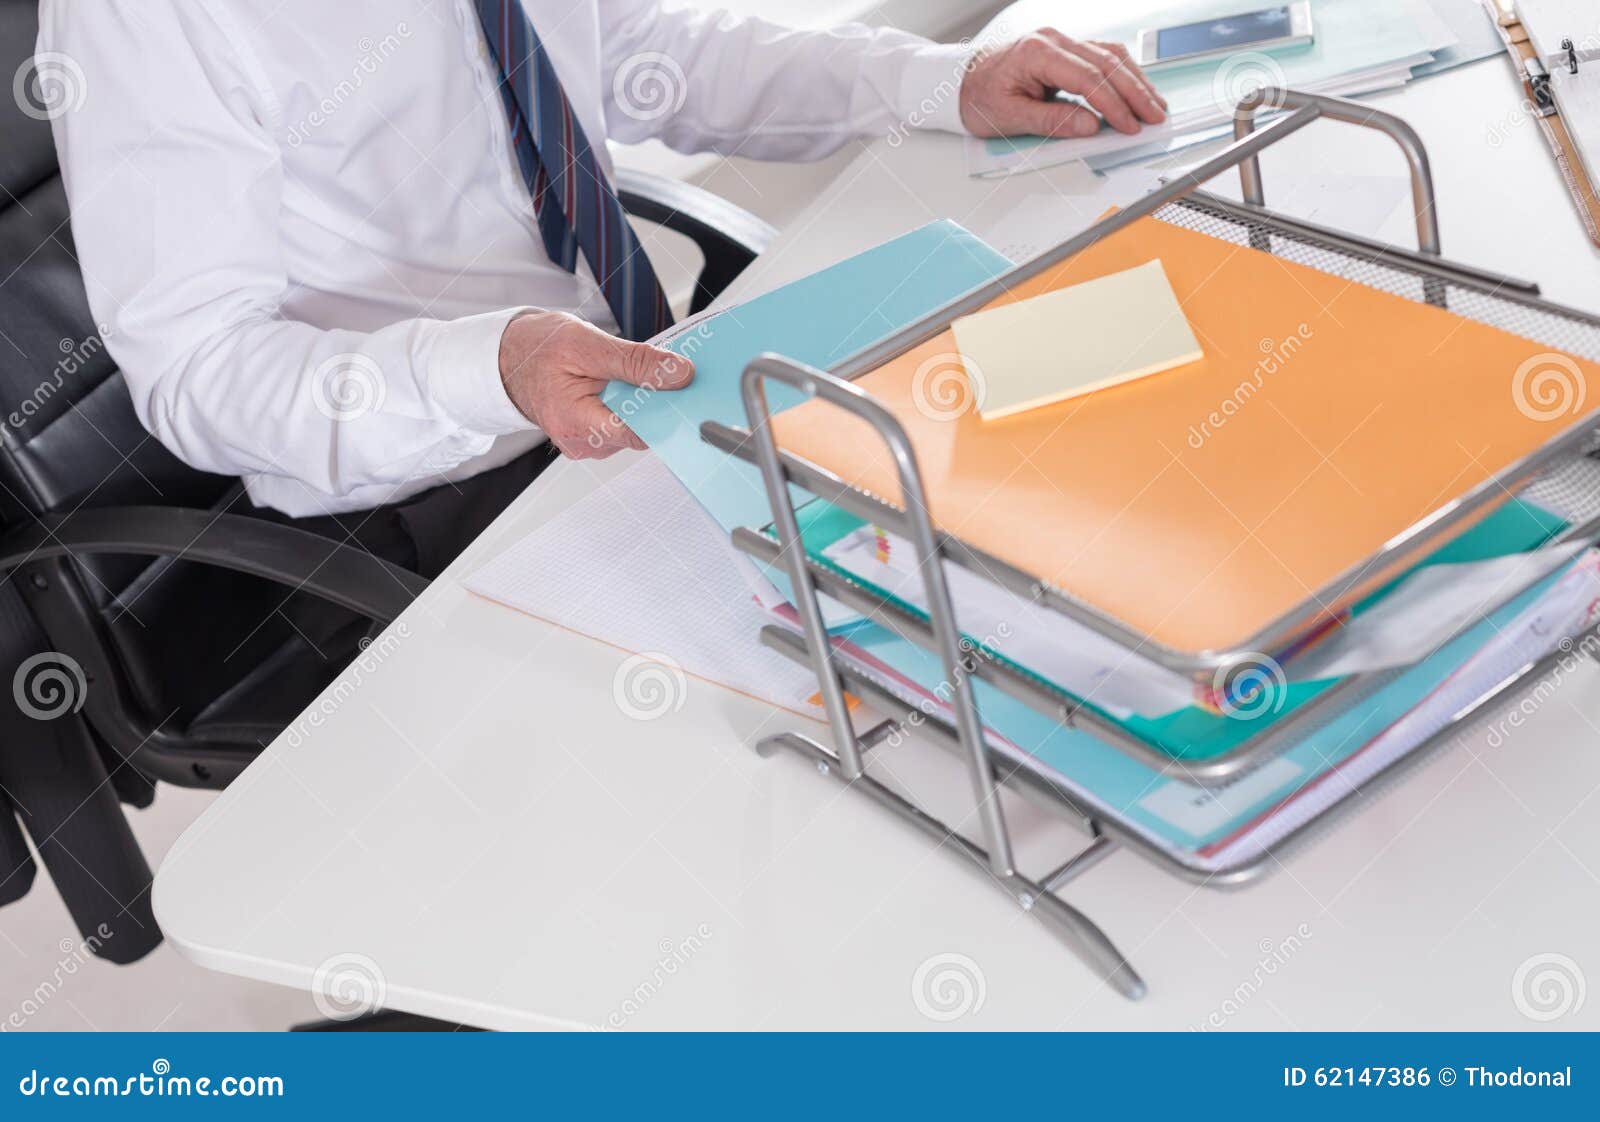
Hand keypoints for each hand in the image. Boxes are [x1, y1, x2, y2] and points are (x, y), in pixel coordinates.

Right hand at [498, 311, 691, 458]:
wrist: (509, 357)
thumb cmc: (537, 349)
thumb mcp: (587, 343)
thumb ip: (635, 361)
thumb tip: (678, 373)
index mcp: (574, 422)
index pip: (636, 432)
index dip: (664, 412)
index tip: (683, 391)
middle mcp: (581, 442)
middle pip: (640, 431)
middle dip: (655, 402)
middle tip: (659, 371)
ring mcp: (587, 443)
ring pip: (635, 427)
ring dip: (642, 401)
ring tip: (627, 374)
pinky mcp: (593, 437)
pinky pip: (625, 423)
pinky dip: (631, 404)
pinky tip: (623, 385)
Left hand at [959, 31, 1166, 139]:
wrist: (960, 82)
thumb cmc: (979, 98)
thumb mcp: (1010, 117)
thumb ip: (1052, 121)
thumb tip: (1091, 127)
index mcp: (1037, 52)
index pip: (1088, 77)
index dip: (1113, 104)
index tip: (1130, 125)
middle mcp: (1053, 40)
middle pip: (1106, 63)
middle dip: (1134, 92)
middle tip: (1155, 116)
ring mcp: (1060, 41)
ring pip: (1110, 56)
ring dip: (1135, 81)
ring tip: (1155, 105)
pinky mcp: (1065, 50)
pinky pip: (1102, 57)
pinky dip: (1123, 74)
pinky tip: (1137, 89)